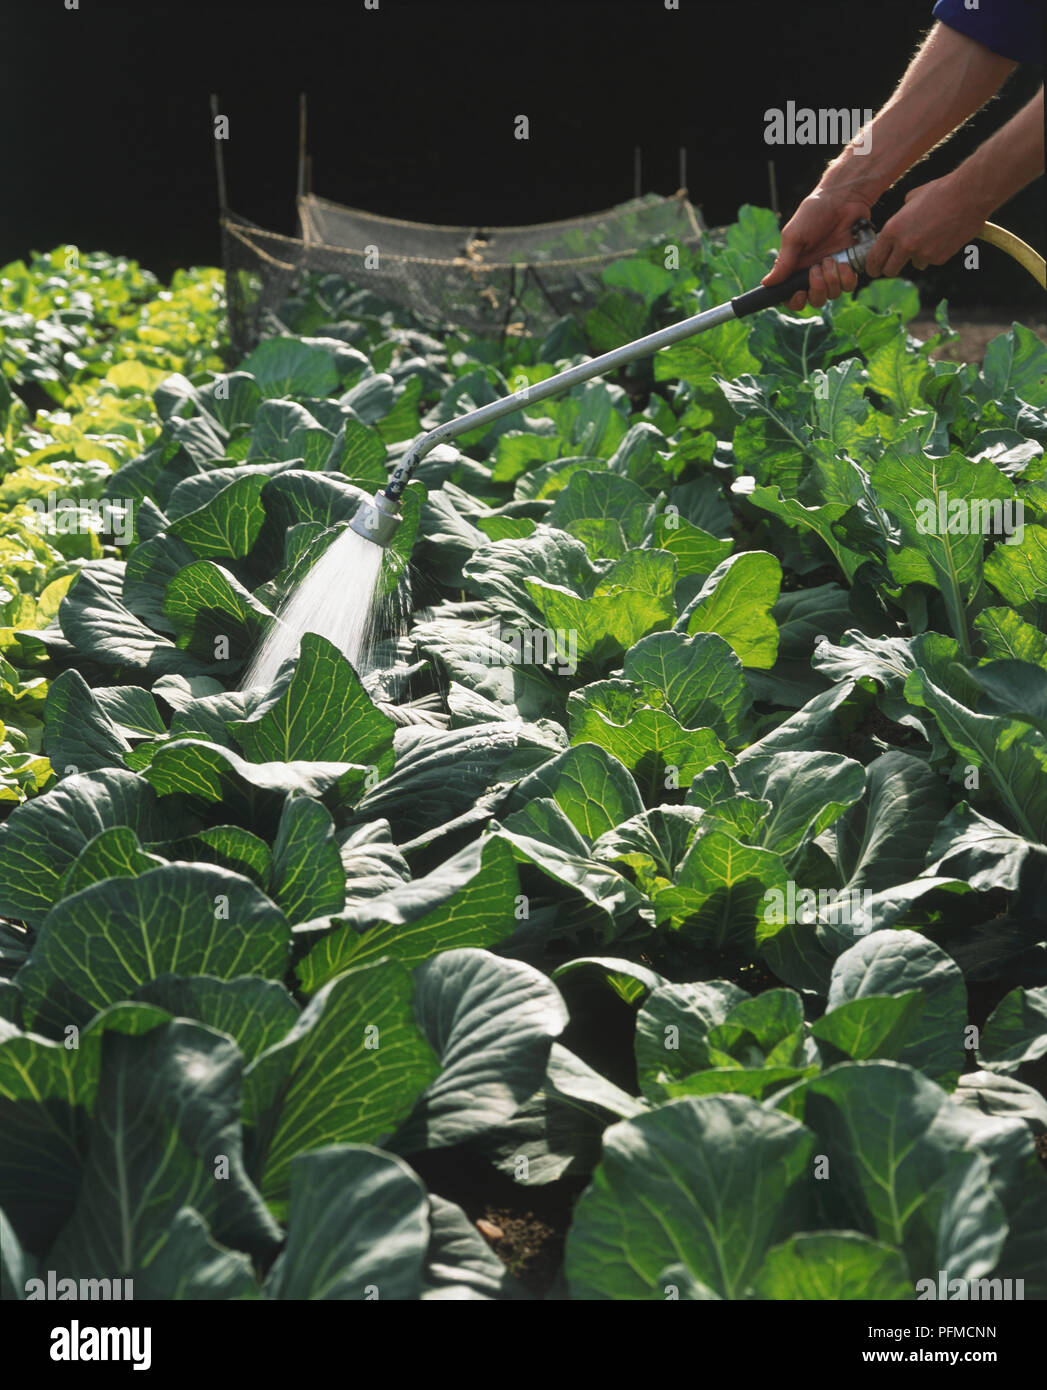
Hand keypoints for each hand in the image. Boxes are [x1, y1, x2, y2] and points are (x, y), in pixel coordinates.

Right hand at [761, 187, 870, 309]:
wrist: (842, 200)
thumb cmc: (814, 214)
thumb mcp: (793, 236)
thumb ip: (782, 263)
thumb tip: (766, 284)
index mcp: (796, 269)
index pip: (792, 297)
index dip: (795, 301)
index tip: (799, 292)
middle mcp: (813, 274)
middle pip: (815, 301)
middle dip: (816, 290)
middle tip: (816, 269)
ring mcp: (832, 272)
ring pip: (832, 295)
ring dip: (831, 280)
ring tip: (830, 259)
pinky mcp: (849, 267)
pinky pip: (848, 286)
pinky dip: (846, 277)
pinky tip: (844, 262)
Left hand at [864, 175, 988, 277]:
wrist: (969, 194)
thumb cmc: (940, 191)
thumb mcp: (911, 199)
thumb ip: (900, 217)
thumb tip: (897, 228)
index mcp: (893, 230)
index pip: (874, 258)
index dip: (872, 266)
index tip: (874, 269)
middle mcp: (905, 245)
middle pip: (890, 271)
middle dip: (891, 268)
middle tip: (895, 263)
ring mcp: (923, 254)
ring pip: (915, 264)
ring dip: (918, 256)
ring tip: (930, 235)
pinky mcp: (940, 258)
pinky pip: (932, 260)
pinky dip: (936, 252)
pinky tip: (944, 235)